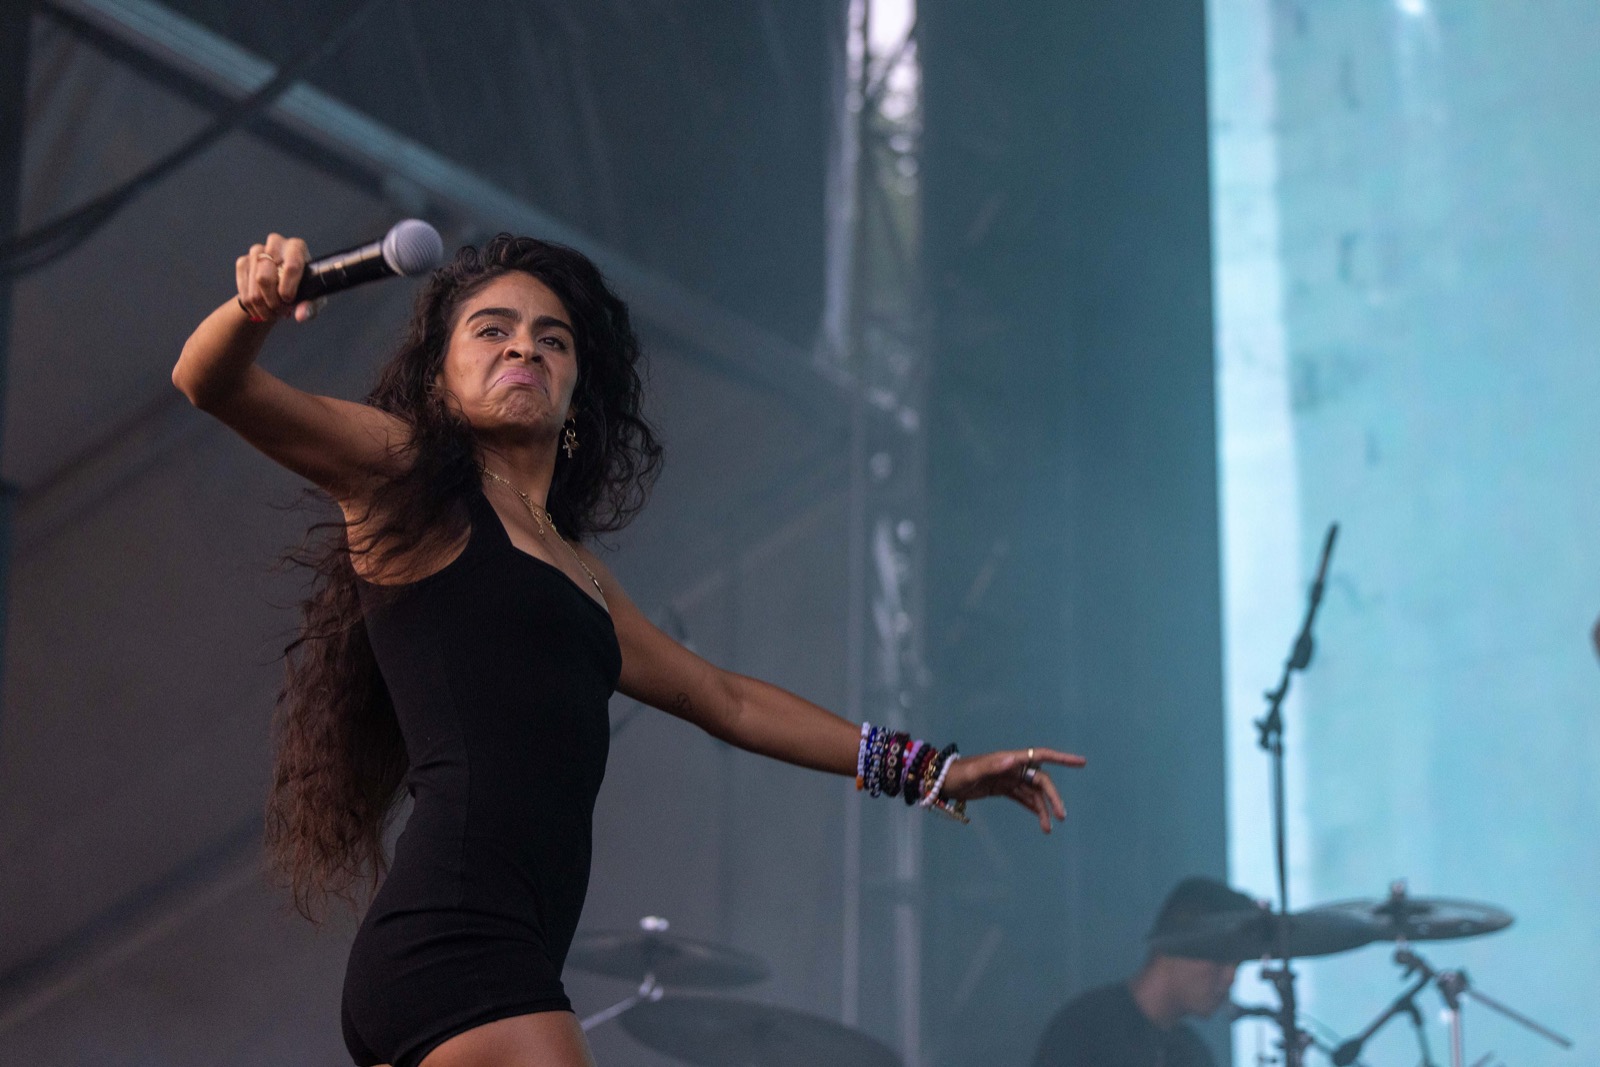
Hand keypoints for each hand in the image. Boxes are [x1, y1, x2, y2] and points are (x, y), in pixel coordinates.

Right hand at [235, 233, 320, 322]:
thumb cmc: (304, 288)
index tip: (288, 300)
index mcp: (297, 247)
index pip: (291, 266)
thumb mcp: (313, 299)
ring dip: (262, 305)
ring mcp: (257, 251)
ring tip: (272, 313)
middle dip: (271, 300)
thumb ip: (310, 307)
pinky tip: (260, 309)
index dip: (287, 288)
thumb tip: (301, 316)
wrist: (284, 284)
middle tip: (280, 311)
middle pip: (265, 277)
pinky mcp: (243, 261)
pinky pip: (243, 288)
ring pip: (253, 284)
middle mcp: (275, 244)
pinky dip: (251, 305)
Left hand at [940, 747, 1084, 833]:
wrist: (941, 781)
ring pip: (1033, 793)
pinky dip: (1033, 809)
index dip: (1062, 759)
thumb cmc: (956, 774)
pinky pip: (1023, 798)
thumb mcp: (973, 772)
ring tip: (1048, 829)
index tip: (1081, 763)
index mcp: (1010, 759)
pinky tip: (1041, 822)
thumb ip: (993, 766)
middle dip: (1053, 797)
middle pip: (1041, 780)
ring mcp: (1008, 778)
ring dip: (1043, 809)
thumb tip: (1014, 760)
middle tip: (1061, 816)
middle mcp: (1012, 767)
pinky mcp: (1002, 789)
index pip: (1041, 755)